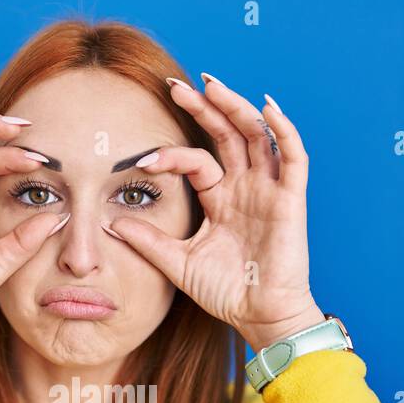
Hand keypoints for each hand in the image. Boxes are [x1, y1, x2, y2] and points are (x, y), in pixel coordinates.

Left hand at [102, 76, 324, 351]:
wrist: (260, 317)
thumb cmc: (226, 292)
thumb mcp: (178, 263)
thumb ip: (148, 241)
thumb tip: (110, 222)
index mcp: (219, 198)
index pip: (194, 160)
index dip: (168, 156)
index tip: (140, 160)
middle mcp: (245, 187)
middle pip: (226, 134)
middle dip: (203, 107)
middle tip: (176, 86)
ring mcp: (269, 190)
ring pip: (255, 135)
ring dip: (236, 108)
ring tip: (213, 85)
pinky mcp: (291, 200)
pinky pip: (293, 157)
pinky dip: (283, 131)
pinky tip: (268, 108)